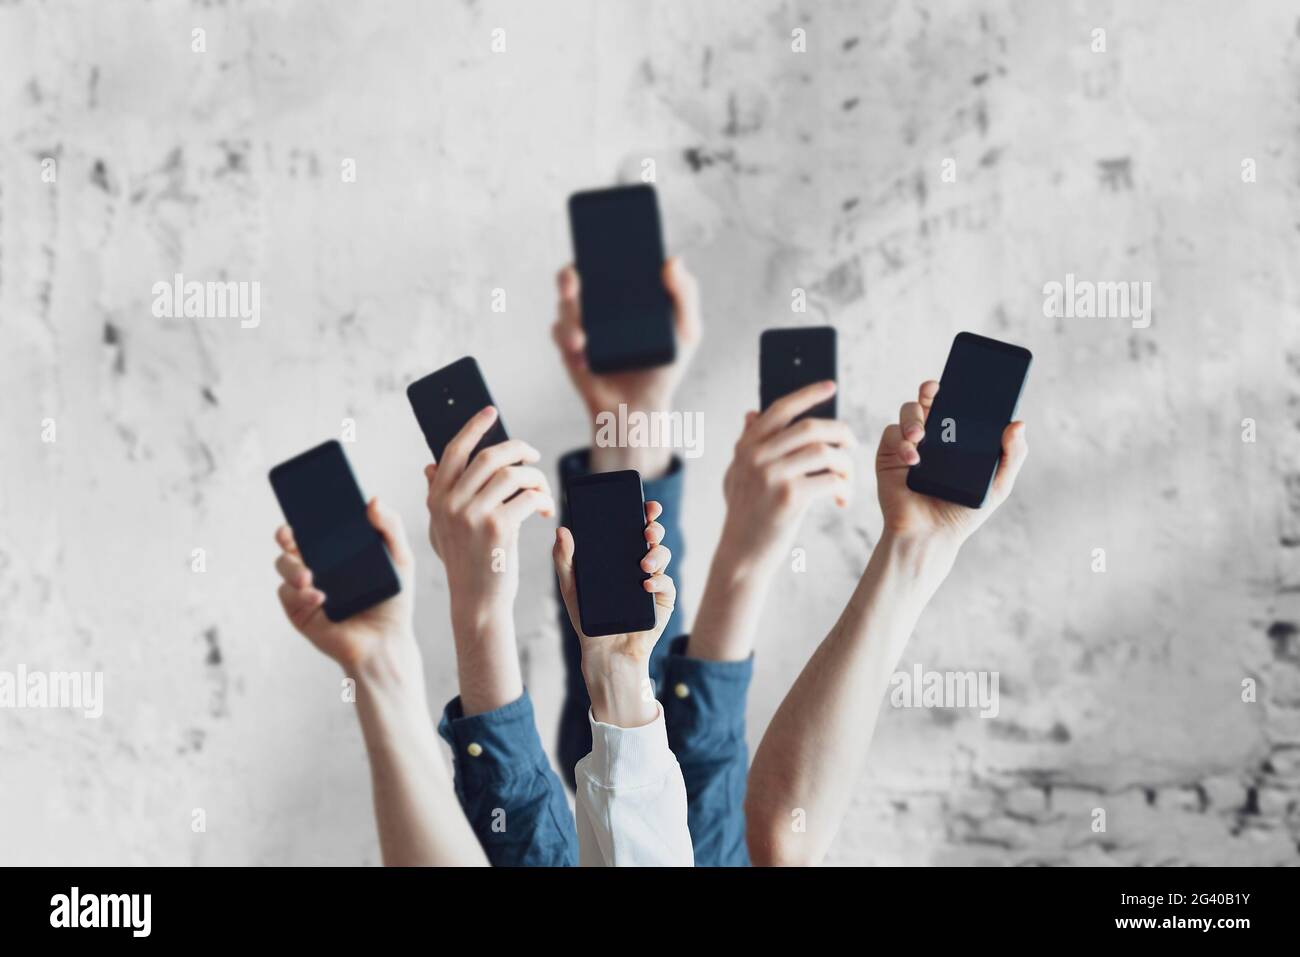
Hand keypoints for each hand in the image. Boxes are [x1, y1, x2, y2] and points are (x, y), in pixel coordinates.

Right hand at [274, 498, 414, 673]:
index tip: (304, 501)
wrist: (385, 642)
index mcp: (337, 548)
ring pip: (283, 564)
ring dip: (292, 567)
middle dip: (285, 533)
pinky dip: (300, 594)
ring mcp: (305, 586)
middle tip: (290, 535)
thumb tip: (372, 500)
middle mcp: (317, 563)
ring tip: (309, 577)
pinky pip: (286, 593)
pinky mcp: (298, 609)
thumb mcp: (400, 559)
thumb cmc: (393, 600)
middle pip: (290, 540)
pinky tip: (318, 598)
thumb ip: (390, 527)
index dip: (306, 511)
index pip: (316, 523)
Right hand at [425, 406, 555, 627]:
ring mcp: (473, 515)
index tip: (491, 411)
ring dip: (536, 478)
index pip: (454, 450)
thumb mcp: (441, 529)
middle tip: (533, 456)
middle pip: (489, 456)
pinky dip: (544, 499)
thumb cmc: (465, 563)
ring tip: (542, 492)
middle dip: (517, 449)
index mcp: (436, 499)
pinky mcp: (498, 529)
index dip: (473, 426)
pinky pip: (529, 497)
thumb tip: (430, 466)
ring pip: (513, 475)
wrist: (476, 601)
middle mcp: (451, 503)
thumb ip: (437, 497)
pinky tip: (546, 511)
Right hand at [552, 259, 701, 476]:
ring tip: (581, 340)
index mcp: (627, 290)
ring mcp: (582, 320)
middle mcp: (600, 299)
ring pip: (564, 304)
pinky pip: (559, 331)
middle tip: (573, 282)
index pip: (610, 258)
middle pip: (577, 274)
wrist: (640, 408)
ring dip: (569, 318)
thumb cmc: (665, 366)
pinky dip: (567, 339)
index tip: (598, 237)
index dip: (600, 243)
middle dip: (569, 275)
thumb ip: (685, 295)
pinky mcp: (568, 344)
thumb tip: (673, 260)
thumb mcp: (686, 331)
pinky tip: (581, 353)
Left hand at [552, 500, 676, 726]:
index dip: (643, 513)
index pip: (633, 527)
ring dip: (656, 554)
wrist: (603, 652)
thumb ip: (565, 559)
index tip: (645, 504)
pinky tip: (645, 584)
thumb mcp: (571, 586)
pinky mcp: (662, 600)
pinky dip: (658, 582)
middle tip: (647, 529)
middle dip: (654, 527)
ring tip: (643, 564)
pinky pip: (666, 584)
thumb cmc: (588, 617)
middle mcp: (639, 563)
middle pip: (653, 536)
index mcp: (620, 555)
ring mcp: (654, 580)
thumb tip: (561, 530)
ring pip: (663, 556)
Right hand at [716, 380, 856, 574]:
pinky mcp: (789, 498)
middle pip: (811, 428)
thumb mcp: (736, 474)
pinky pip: (830, 480)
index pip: (781, 409)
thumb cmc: (744, 515)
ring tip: (847, 480)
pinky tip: (841, 500)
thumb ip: (745, 444)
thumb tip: (751, 413)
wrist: (742, 555)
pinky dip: (843, 488)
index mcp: (746, 446)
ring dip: (846, 465)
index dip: (807, 393)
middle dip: (840, 432)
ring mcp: (772, 476)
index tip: (830, 386)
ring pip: (826, 453)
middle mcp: (757, 456)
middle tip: (852, 445)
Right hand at [877, 380, 1027, 547]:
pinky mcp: (889, 454)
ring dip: (913, 417)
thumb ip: (1012, 455)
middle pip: (930, 398)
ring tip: (920, 436)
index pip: (958, 403)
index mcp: (958, 437)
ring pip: (908, 410)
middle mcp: (933, 435)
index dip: (961, 385)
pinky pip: (891, 433)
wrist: (929, 536)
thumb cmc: (963, 514)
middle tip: (934, 389)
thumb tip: (1018, 422)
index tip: (967, 373)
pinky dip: (901, 441)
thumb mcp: (997, 485)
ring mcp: (910, 443)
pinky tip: (912, 457)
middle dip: (931, 388)